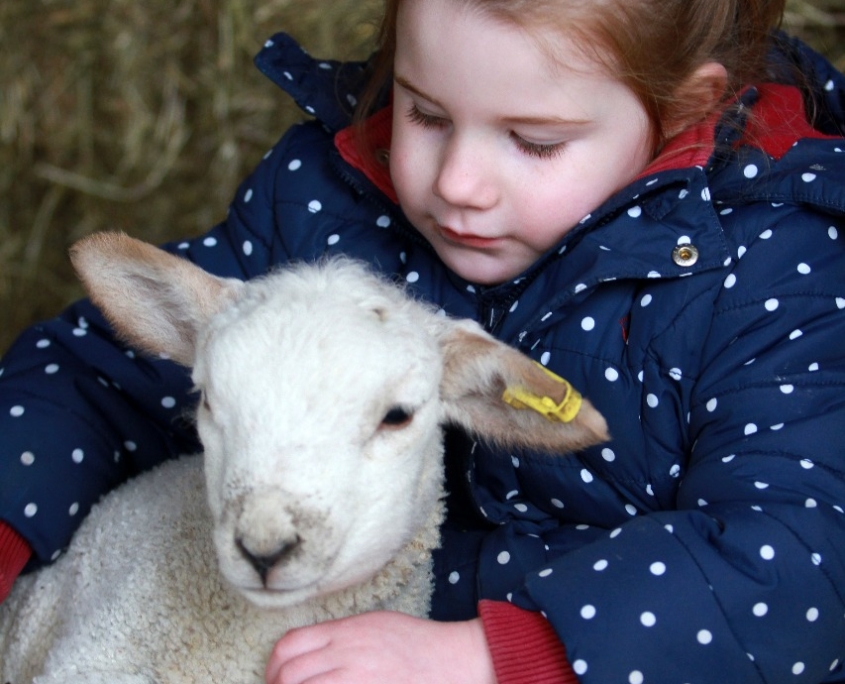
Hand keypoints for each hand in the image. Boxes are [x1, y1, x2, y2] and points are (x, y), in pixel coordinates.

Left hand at [266, 611, 496, 683]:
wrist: (453, 659)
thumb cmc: (417, 643)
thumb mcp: (375, 624)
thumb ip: (340, 636)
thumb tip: (306, 655)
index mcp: (346, 630)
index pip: (290, 645)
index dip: (273, 666)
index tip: (273, 679)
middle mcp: (347, 653)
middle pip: (289, 675)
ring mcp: (358, 679)